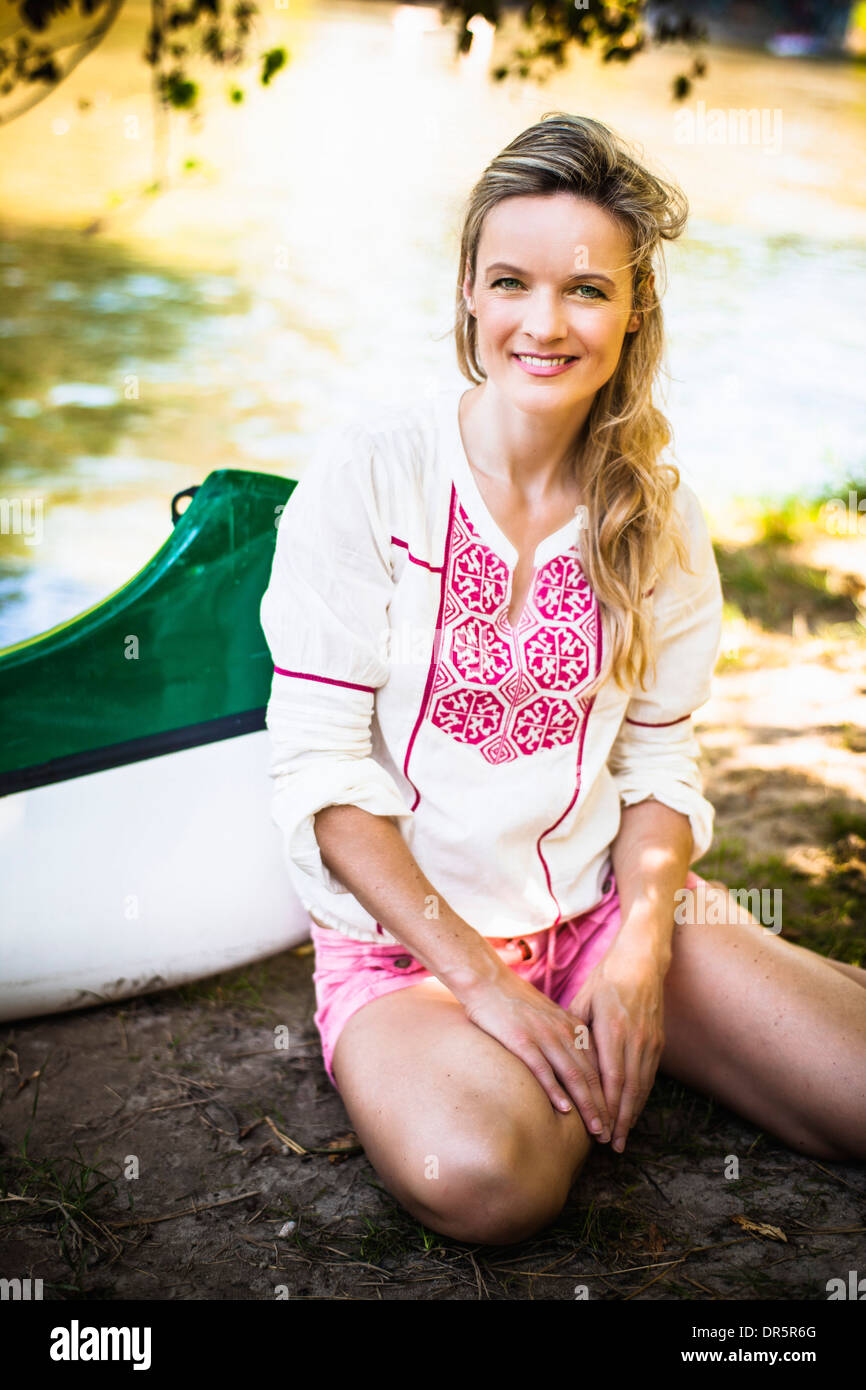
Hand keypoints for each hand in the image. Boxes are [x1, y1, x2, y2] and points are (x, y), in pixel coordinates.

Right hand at [459, 967, 612, 1140]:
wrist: (487, 980)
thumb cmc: (514, 1002)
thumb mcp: (547, 1017)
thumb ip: (562, 1038)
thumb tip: (572, 1066)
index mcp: (572, 1027)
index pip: (598, 1066)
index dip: (609, 1095)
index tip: (615, 1119)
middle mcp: (563, 1032)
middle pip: (590, 1075)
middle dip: (603, 1108)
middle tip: (609, 1134)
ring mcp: (543, 1036)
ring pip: (573, 1075)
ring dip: (586, 1106)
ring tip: (596, 1129)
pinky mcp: (521, 1040)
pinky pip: (543, 1069)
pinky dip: (555, 1090)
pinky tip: (563, 1109)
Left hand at [566, 946, 666, 1153]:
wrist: (642, 960)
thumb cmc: (606, 979)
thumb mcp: (584, 1000)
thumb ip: (575, 1031)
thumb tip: (560, 1057)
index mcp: (614, 1030)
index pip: (610, 1079)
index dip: (605, 1108)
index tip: (598, 1130)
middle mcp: (635, 1040)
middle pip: (629, 1090)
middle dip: (620, 1121)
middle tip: (611, 1146)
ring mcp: (650, 1041)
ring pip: (642, 1086)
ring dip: (632, 1114)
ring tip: (622, 1137)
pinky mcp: (657, 1041)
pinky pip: (649, 1076)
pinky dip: (641, 1097)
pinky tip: (632, 1112)